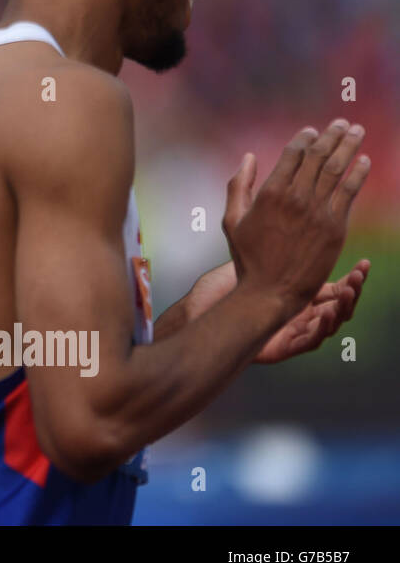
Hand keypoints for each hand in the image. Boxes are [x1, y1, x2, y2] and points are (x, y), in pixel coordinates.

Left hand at [184, 258, 368, 361]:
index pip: (331, 286)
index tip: (362, 264)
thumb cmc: (220, 287)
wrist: (200, 310)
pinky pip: (313, 341)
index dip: (349, 277)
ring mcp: (293, 331)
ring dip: (343, 309)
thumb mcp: (251, 257)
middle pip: (337, 305)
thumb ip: (271, 242)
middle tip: (359, 276)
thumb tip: (285, 215)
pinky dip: (323, 327)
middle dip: (353, 291)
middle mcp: (297, 312)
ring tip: (349, 293)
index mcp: (294, 293)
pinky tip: (329, 313)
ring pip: (331, 324)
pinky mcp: (285, 347)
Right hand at [222, 120, 369, 309]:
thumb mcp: (232, 220)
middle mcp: (294, 197)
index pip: (293, 154)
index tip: (313, 130)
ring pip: (336, 169)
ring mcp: (316, 211)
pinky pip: (349, 192)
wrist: (271, 290)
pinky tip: (364, 160)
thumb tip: (249, 157)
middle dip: (332, 135)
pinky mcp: (334, 226)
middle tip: (342, 123)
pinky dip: (358, 173)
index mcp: (269, 193)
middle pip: (318, 156)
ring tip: (357, 131)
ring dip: (349, 146)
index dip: (305, 137)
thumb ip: (239, 185)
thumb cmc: (249, 257)